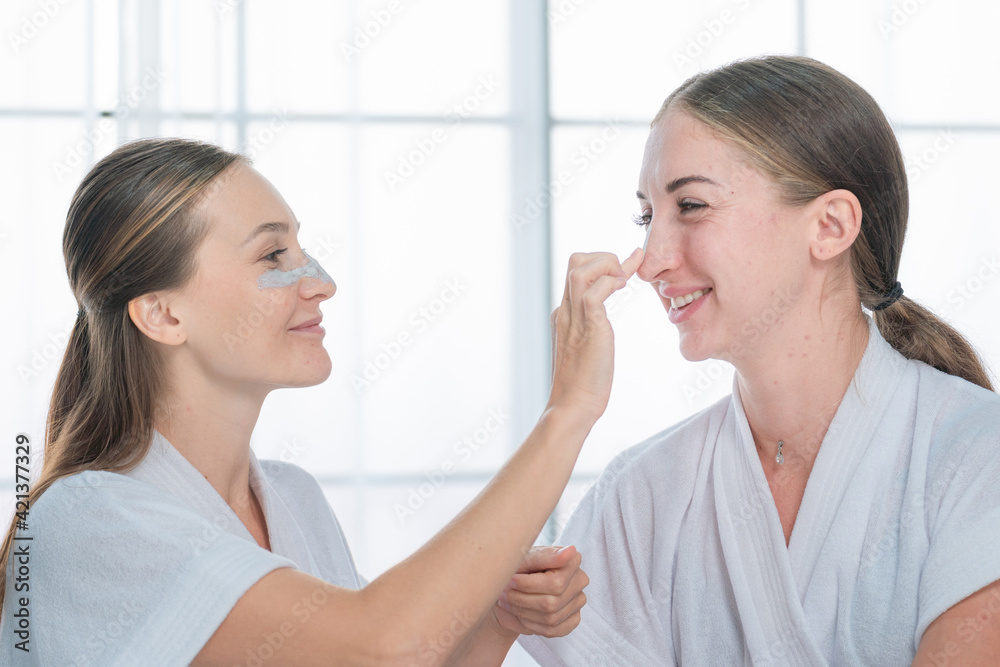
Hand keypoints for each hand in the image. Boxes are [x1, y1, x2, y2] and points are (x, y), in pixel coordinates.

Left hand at [489, 545, 588, 638]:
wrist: (512, 587)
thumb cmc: (519, 567)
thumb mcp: (525, 558)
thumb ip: (546, 556)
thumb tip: (571, 551)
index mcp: (572, 561)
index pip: (556, 582)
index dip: (528, 585)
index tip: (510, 580)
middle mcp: (579, 580)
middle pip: (551, 602)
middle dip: (522, 600)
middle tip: (504, 593)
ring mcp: (578, 602)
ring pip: (550, 618)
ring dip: (523, 612)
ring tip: (507, 602)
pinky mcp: (572, 620)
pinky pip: (552, 630)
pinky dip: (531, 624)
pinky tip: (520, 613)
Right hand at [548, 249, 643, 421]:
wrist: (573, 406)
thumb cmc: (584, 383)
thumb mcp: (588, 347)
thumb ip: (591, 328)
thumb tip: (601, 324)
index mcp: (565, 313)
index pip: (577, 270)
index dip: (602, 262)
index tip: (626, 268)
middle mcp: (566, 310)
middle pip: (575, 260)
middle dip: (604, 257)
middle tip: (624, 276)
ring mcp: (574, 318)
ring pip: (580, 270)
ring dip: (608, 265)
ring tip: (623, 281)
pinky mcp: (587, 328)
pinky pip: (594, 293)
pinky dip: (610, 283)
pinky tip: (622, 290)